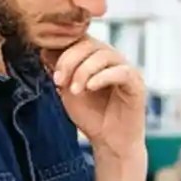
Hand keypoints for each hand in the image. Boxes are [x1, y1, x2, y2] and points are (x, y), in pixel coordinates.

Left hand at [43, 38, 145, 160]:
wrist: (109, 142)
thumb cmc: (91, 116)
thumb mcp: (67, 89)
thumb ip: (59, 69)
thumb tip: (44, 49)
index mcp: (94, 56)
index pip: (78, 38)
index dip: (62, 51)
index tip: (52, 74)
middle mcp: (111, 58)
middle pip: (89, 44)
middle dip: (69, 61)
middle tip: (59, 81)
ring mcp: (125, 68)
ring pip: (103, 55)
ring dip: (83, 71)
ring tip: (75, 91)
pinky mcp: (136, 83)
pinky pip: (120, 71)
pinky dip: (102, 77)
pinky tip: (90, 88)